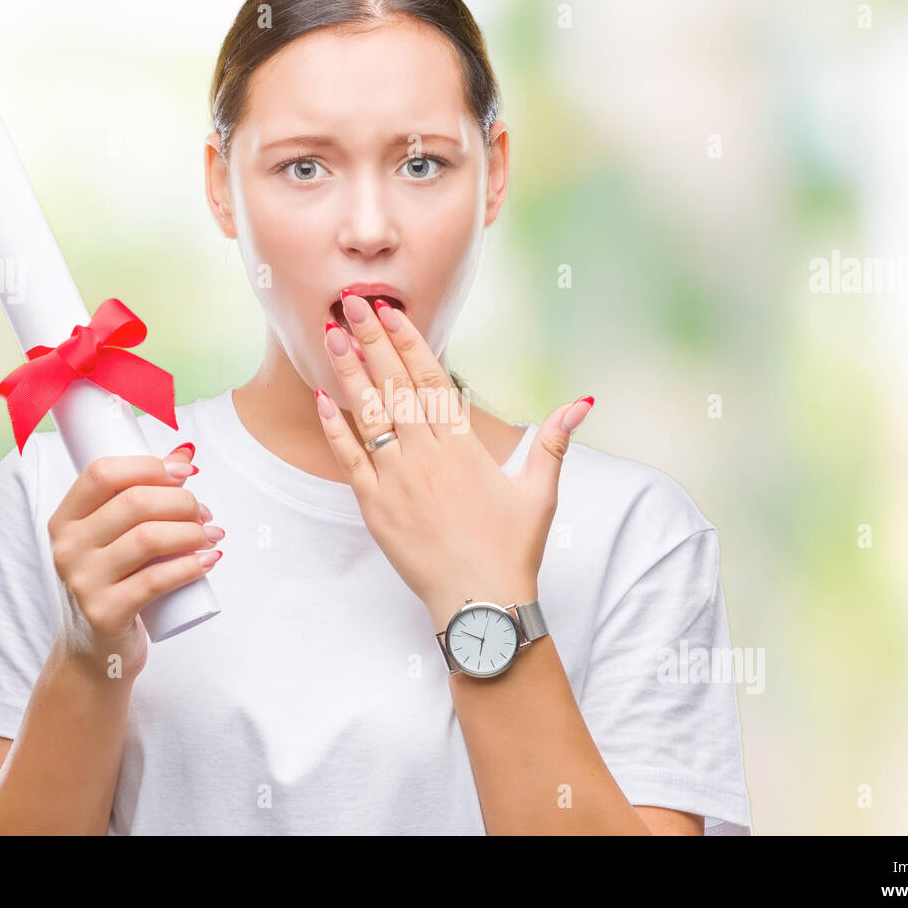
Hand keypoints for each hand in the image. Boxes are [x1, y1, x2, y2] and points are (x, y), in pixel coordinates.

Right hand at [47, 443, 222, 679]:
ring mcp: (83, 582)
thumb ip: (142, 493)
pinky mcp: (105, 613)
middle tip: (205, 513)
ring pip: (149, 539)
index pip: (102, 473)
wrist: (96, 651)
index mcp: (65, 519)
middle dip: (181, 502)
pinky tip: (210, 560)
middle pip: (134, 503)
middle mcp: (67, 548)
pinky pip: (156, 581)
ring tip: (212, 536)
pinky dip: (191, 566)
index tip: (186, 473)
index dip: (149, 466)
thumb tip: (184, 453)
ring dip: (192, 532)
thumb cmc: (113, 581)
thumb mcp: (115, 537)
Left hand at [313, 291, 592, 628]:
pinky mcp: (375, 507)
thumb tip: (584, 401)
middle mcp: (428, 457)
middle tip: (351, 302)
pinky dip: (336, 427)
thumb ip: (555, 440)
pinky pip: (349, 458)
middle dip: (372, 340)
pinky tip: (323, 397)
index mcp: (465, 448)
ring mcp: (397, 481)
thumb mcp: (541, 492)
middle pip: (395, 386)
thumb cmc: (512, 550)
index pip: (433, 381)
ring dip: (349, 372)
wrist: (479, 605)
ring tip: (331, 334)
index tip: (393, 311)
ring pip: (368, 414)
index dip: (410, 343)